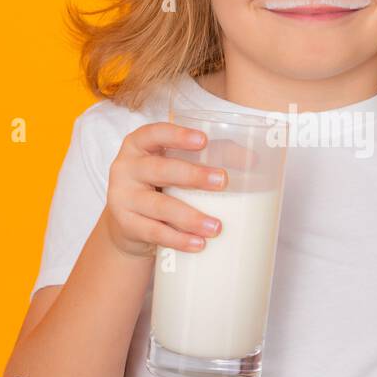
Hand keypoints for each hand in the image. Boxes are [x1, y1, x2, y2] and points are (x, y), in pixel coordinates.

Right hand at [100, 122, 226, 258]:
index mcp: (139, 145)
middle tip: (223, 182)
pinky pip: (154, 232)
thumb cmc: (160, 184)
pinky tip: (198, 243)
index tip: (203, 140)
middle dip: (193, 176)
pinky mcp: (126, 224)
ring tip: (217, 227)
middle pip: (159, 169)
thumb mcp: (175, 165)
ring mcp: (122, 197)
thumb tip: (253, 161)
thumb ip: (209, 156)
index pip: (154, 133)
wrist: (126, 221)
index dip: (177, 135)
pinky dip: (178, 239)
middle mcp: (126, 168)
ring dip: (190, 217)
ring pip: (159, 206)